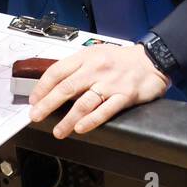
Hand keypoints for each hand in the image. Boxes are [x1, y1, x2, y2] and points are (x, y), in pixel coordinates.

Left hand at [29, 44, 168, 138]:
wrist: (152, 60)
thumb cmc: (122, 59)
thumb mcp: (96, 55)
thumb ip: (77, 68)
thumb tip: (55, 86)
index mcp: (86, 57)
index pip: (57, 71)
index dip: (42, 87)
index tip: (34, 100)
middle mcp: (96, 69)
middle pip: (66, 88)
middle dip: (47, 104)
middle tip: (36, 116)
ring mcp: (110, 83)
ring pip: (83, 103)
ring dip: (67, 119)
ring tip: (58, 131)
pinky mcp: (125, 95)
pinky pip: (105, 110)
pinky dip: (91, 121)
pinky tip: (81, 128)